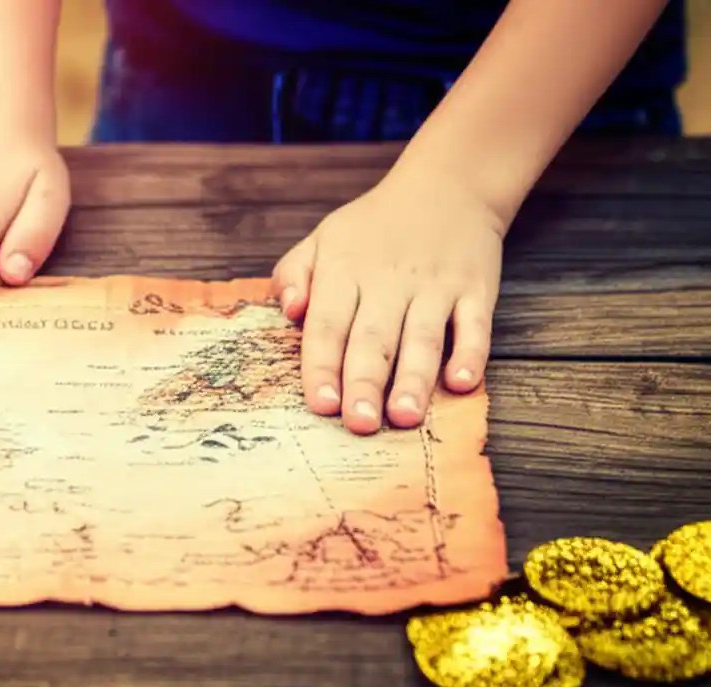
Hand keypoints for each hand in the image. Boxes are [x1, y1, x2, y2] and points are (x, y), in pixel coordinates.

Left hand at [272, 163, 506, 434]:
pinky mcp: (476, 290)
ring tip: (404, 416)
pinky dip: (471, 354)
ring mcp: (435, 287)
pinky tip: (461, 384)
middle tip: (358, 424)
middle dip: (365, 383)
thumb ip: (293, 275)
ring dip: (414, 379)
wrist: (449, 184)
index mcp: (345, 271)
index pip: (328, 325)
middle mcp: (389, 282)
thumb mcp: (323, 239)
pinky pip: (475, 326)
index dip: (322, 365)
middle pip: (374, 339)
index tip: (320, 404)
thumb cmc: (373, 226)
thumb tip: (289, 312)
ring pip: (423, 338)